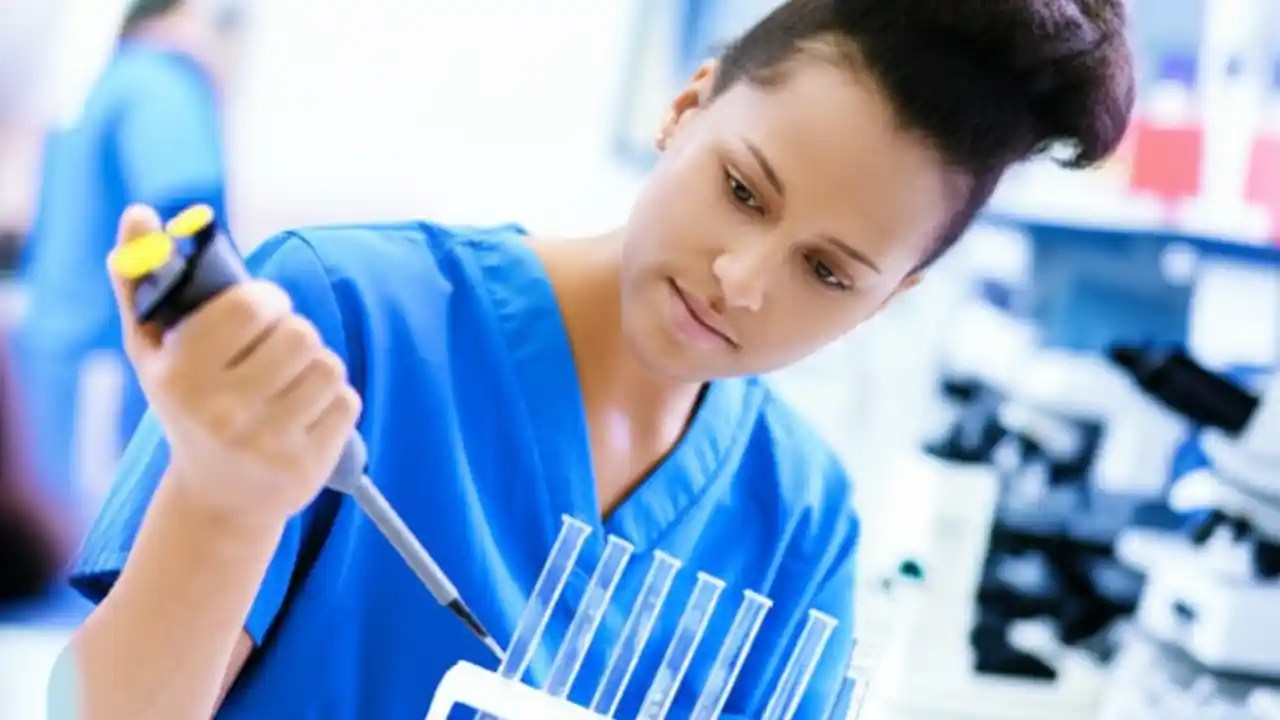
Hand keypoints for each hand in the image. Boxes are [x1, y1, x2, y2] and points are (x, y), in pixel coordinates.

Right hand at [109, 205, 360, 527]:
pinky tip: (306, 413)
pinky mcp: (308, 465)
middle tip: (276, 349)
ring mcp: (267, 443)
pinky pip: (347, 402)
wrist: (217, 499)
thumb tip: (138, 214)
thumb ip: (140, 279)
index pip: (254, 306)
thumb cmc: (186, 406)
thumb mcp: (152, 350)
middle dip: (294, 333)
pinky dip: (335, 401)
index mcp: (182, 375)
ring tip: (290, 381)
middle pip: (301, 333)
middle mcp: (223, 412)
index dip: (267, 301)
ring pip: (329, 365)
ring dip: (316, 366)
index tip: (259, 313)